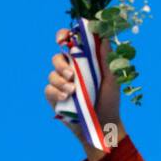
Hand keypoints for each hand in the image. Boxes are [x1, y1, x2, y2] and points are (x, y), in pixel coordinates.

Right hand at [44, 28, 125, 160]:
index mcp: (83, 62)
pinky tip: (65, 97)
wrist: (103, 125)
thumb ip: (107, 60)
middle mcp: (70, 70)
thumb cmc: (109, 101)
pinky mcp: (54, 97)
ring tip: (72, 91)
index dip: (63, 36)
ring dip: (60, 81)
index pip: (69, 43)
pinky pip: (48, 89)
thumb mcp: (112, 80)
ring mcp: (61, 84)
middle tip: (71, 74)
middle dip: (61, 63)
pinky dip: (56, 92)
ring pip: (52, 74)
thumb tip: (105, 38)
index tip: (62, 38)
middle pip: (57, 57)